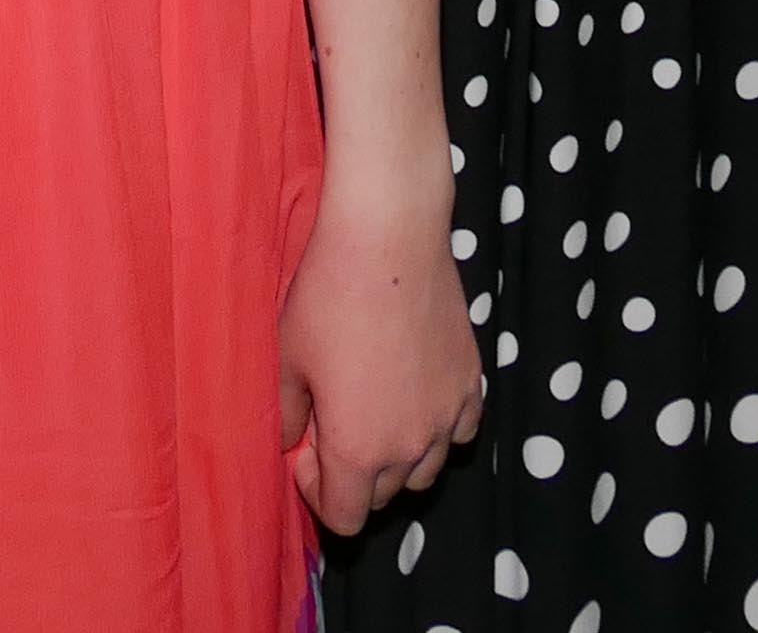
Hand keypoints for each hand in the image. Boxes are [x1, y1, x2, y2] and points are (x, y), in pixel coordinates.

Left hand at [278, 182, 484, 536]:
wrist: (389, 238)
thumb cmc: (327, 297)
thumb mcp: (288, 360)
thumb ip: (285, 418)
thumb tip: (293, 444)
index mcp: (359, 451)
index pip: (345, 519)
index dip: (317, 494)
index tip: (305, 448)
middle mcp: (410, 447)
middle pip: (381, 497)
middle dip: (352, 473)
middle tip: (331, 420)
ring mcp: (447, 416)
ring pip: (423, 471)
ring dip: (394, 457)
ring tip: (372, 408)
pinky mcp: (472, 383)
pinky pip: (458, 433)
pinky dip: (436, 428)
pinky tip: (413, 394)